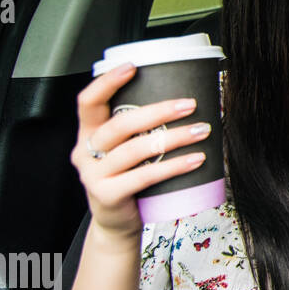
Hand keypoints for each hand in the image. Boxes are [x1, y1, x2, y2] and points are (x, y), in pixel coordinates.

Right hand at [69, 63, 210, 236]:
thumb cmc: (129, 179)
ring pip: (135, 150)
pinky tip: (197, 159)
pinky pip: (144, 176)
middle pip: (120, 124)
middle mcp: (86, 152)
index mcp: (88, 134)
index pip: (88, 102)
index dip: (107, 82)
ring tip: (203, 131)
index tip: (133, 66)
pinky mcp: (107, 195)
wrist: (118, 223)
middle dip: (158, 111)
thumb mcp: (126, 151)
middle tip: (190, 104)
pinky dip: (174, 166)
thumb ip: (139, 130)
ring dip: (174, 138)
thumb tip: (185, 101)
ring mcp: (94, 175)